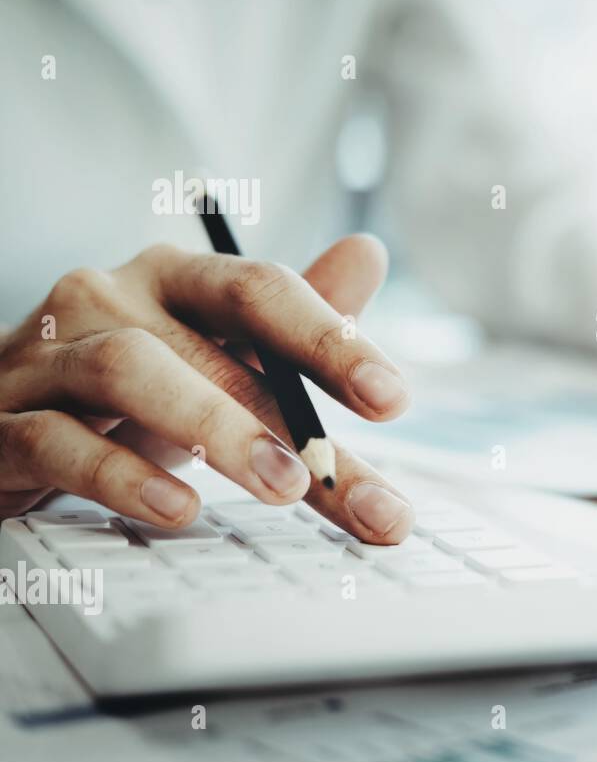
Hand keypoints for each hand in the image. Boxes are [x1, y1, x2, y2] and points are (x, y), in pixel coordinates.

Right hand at [0, 236, 414, 542]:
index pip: (261, 290)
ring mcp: (48, 356)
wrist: (2, 425)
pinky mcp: (2, 422)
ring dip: (217, 431)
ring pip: (132, 371)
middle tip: (343, 475)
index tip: (394, 398)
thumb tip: (369, 253)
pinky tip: (179, 508)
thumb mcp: (216, 359)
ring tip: (282, 488)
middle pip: (212, 343)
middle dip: (292, 416)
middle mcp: (110, 296)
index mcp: (175, 279)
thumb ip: (292, 323)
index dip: (331, 338)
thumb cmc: (129, 395)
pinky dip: (122, 475)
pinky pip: (58, 439)